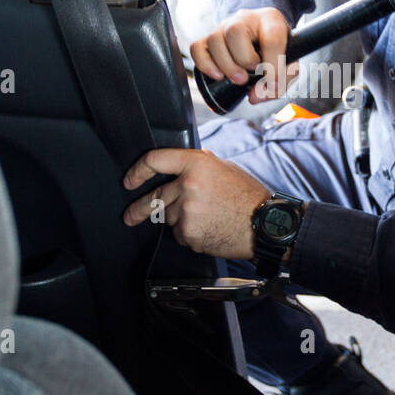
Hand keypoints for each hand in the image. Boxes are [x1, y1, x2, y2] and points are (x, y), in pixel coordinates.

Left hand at [122, 148, 270, 258]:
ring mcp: (187, 211)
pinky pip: (179, 234)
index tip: (129, 180)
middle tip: (131, 215)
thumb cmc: (248, 197)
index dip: (137, 171)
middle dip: (138, 208)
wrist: (264, 225)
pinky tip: (209, 229)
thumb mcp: (225, 168)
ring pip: (167, 217)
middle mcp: (189, 185)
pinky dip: (188, 234)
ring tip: (204, 218)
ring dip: (178, 219)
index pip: (156, 160)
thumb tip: (180, 164)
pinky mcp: (189, 233)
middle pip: (154, 196)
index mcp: (197, 164)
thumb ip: (200, 165)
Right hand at [190, 7, 299, 103]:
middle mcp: (245, 19)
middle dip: (243, 60)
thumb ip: (281, 82)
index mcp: (271, 20)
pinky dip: (204, 64)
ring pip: (214, 39)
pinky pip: (197, 48)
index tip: (272, 81)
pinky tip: (217, 76)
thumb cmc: (276, 51)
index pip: (272, 37)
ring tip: (237, 79)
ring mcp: (223, 26)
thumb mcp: (289, 65)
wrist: (263, 37)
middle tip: (249, 77)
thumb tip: (254, 95)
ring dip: (225, 65)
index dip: (273, 63)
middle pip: (235, 31)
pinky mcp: (208, 38)